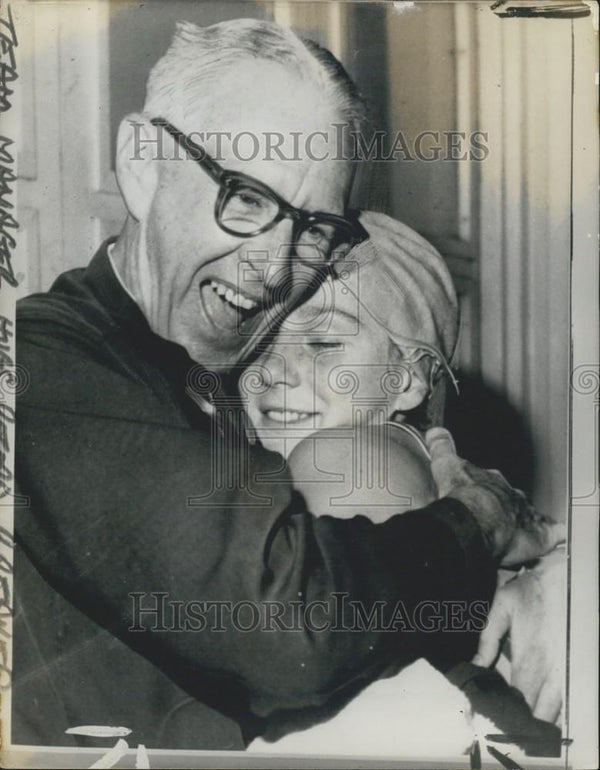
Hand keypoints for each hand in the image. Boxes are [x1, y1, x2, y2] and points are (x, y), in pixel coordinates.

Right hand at [426, 428, 564, 564]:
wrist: (476, 521)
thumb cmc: (462, 497)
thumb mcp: (446, 466)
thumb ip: (442, 447)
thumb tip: (435, 431)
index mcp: (490, 482)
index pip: (490, 481)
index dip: (485, 488)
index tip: (481, 492)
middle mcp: (510, 496)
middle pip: (511, 498)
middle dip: (505, 505)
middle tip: (496, 516)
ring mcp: (525, 516)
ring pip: (529, 515)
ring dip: (525, 521)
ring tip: (518, 531)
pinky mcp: (538, 536)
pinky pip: (552, 533)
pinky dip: (553, 534)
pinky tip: (554, 536)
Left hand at [473, 549, 566, 723]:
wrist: (564, 578)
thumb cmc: (531, 591)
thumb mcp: (502, 607)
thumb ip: (487, 639)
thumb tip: (476, 665)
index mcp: (528, 659)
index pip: (518, 698)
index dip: (508, 710)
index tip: (496, 714)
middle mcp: (550, 671)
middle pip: (539, 712)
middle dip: (526, 720)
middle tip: (512, 722)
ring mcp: (567, 671)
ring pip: (558, 710)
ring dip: (544, 717)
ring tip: (529, 723)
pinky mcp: (577, 666)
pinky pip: (570, 697)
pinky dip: (560, 706)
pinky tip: (550, 709)